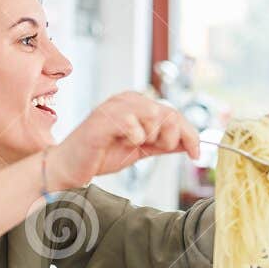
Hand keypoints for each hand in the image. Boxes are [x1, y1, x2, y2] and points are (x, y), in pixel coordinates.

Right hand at [46, 91, 201, 188]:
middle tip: (155, 148)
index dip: (190, 134)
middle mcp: (126, 100)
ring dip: (151, 136)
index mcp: (137, 104)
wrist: (72, 167)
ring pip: (152, 114)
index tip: (197, 154)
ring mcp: (113, 107)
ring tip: (134, 144)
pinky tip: (125, 142)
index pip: (174, 114)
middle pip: (168, 113)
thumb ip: (164, 144)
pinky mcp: (101, 119)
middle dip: (170, 137)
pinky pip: (131, 123)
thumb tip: (191, 145)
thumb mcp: (142, 150)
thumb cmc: (103, 155)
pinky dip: (135, 137)